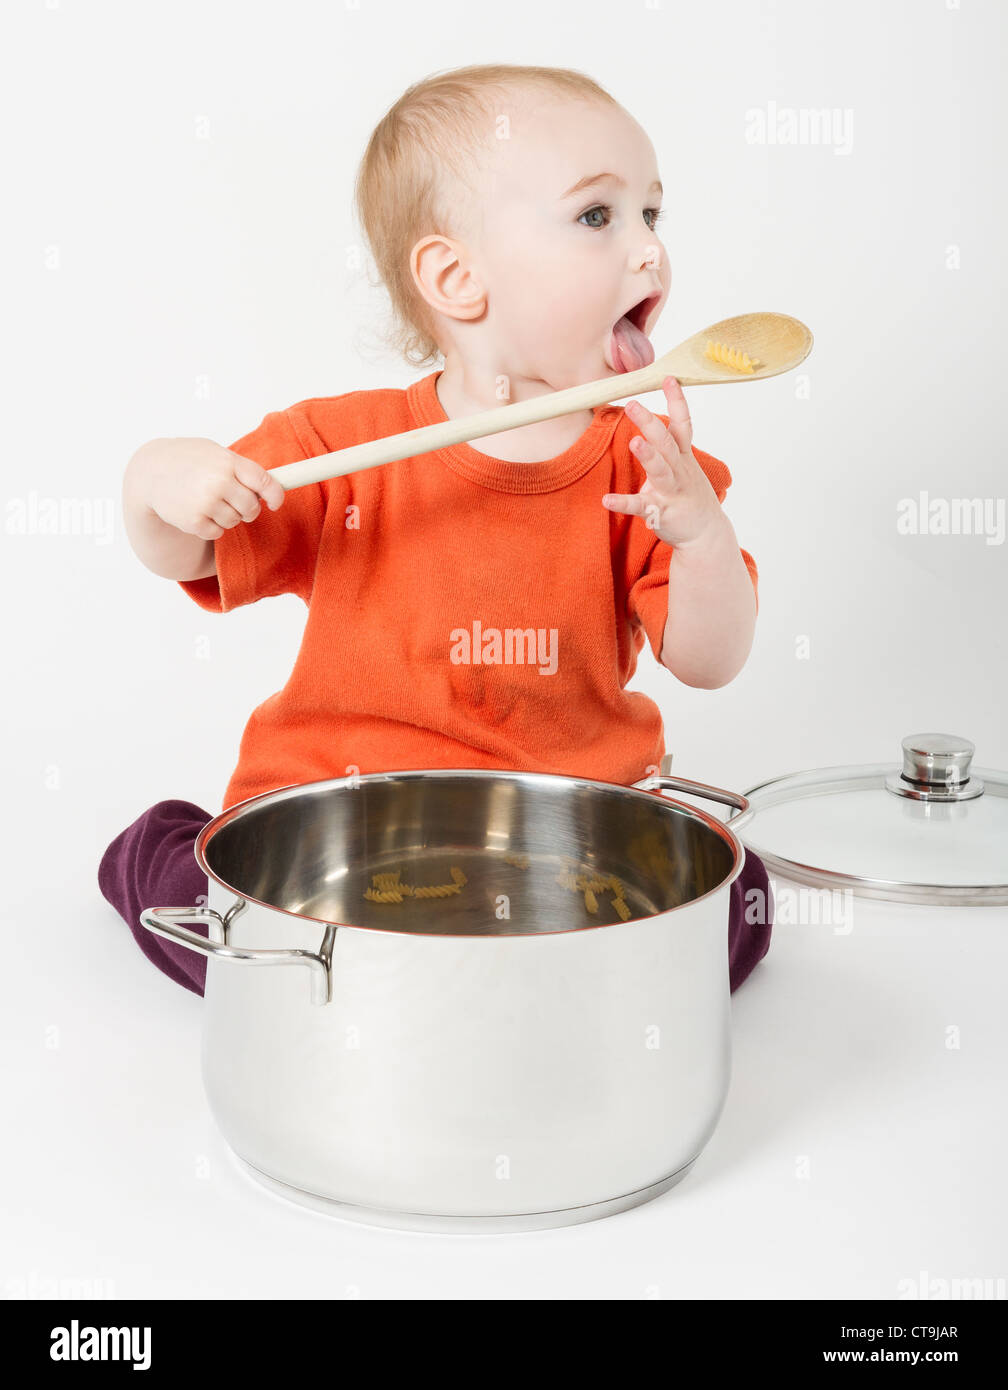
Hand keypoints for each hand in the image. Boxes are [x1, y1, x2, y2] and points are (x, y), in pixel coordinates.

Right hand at [135, 437, 286, 540]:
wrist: (150, 472)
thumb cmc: (187, 460)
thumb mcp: (214, 453)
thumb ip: (240, 468)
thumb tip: (270, 487)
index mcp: (228, 462)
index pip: (264, 482)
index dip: (275, 496)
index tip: (275, 503)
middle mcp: (220, 482)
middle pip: (252, 507)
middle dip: (247, 509)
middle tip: (234, 502)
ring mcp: (207, 502)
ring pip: (235, 521)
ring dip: (226, 517)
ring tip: (207, 501)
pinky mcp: (195, 521)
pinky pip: (217, 533)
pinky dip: (210, 527)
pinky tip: (196, 511)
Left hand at [601, 376, 725, 549]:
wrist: (706, 535)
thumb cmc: (689, 496)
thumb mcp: (683, 466)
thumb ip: (668, 446)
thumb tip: (650, 424)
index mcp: (683, 457)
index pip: (681, 424)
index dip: (676, 401)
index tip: (668, 378)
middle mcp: (680, 470)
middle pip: (666, 442)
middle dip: (650, 423)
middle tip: (633, 404)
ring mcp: (673, 491)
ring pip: (661, 470)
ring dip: (648, 456)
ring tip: (634, 443)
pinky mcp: (662, 513)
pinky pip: (641, 506)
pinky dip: (624, 503)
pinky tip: (607, 499)